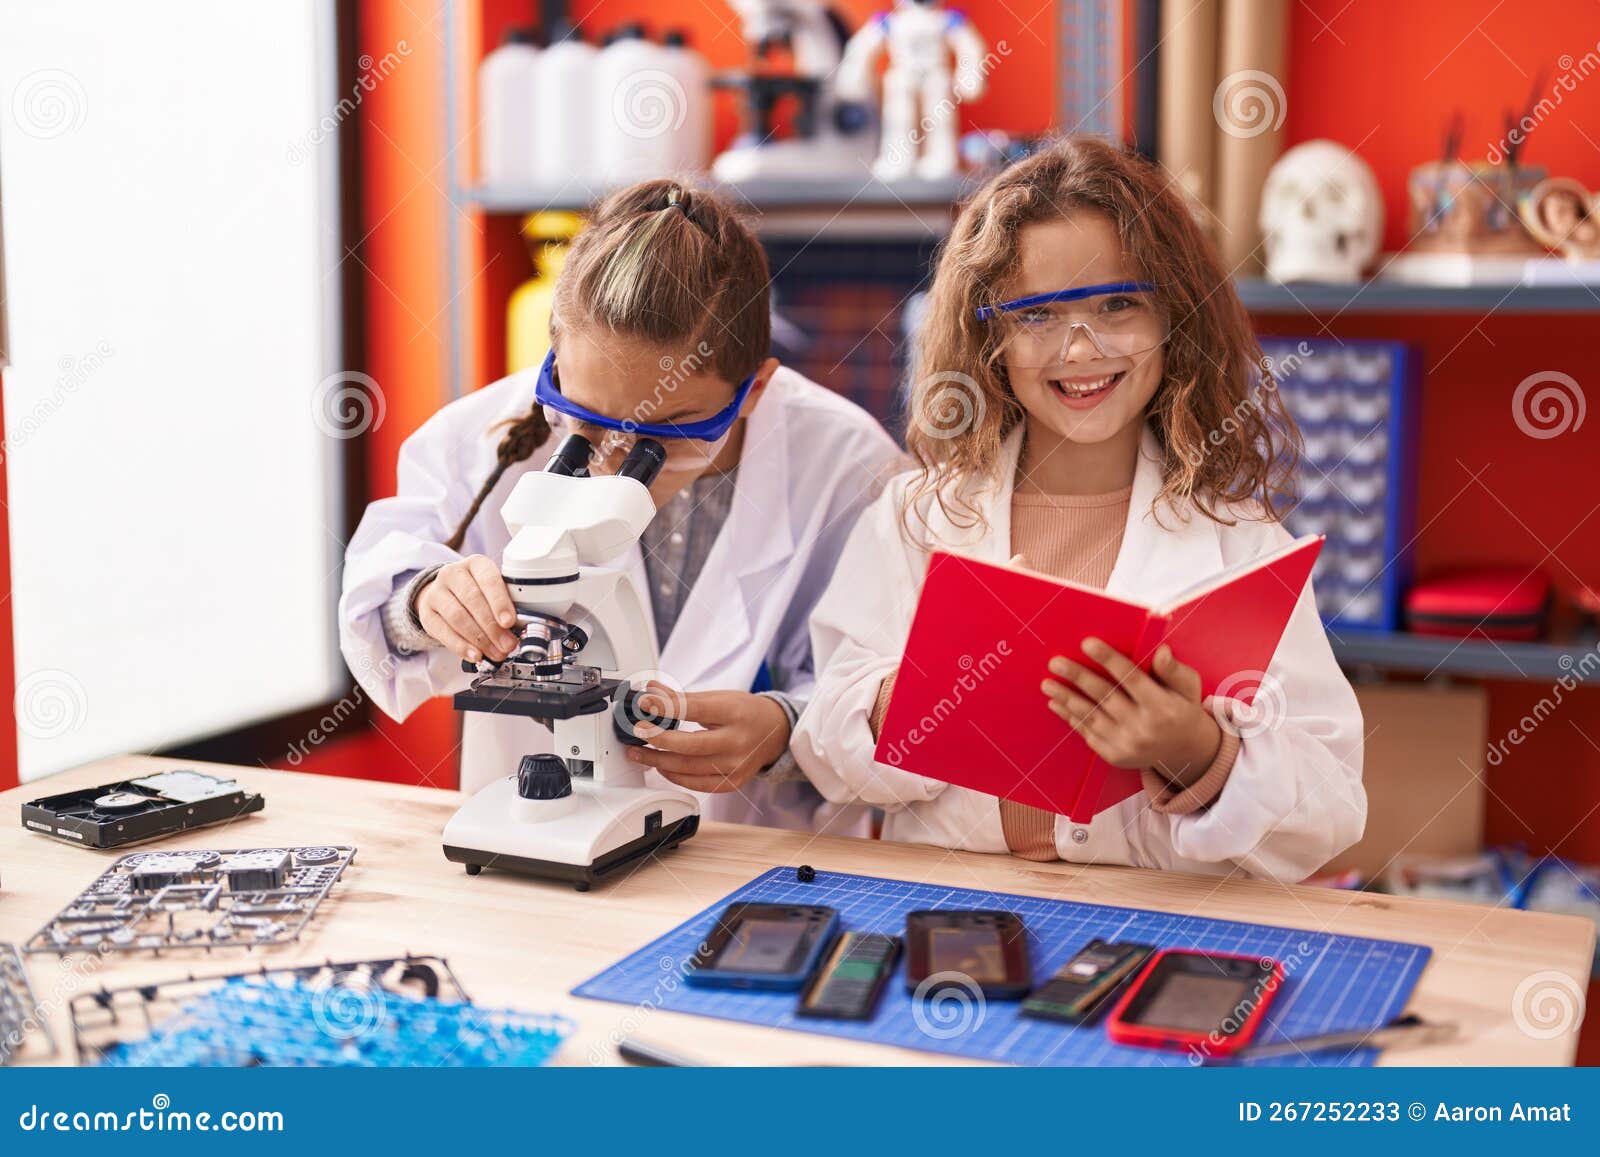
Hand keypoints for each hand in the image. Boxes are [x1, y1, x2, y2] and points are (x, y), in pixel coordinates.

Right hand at [416, 555, 519, 663]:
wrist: (445, 593)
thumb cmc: (477, 591)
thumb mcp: (493, 590)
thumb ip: (506, 605)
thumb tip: (518, 630)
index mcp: (476, 564)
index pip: (489, 580)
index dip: (500, 602)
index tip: (509, 622)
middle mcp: (453, 573)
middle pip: (473, 601)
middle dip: (492, 627)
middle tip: (506, 645)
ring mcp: (436, 592)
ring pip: (458, 617)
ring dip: (479, 639)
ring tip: (495, 653)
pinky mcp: (426, 612)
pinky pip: (442, 631)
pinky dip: (460, 646)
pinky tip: (474, 655)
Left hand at [626, 690, 790, 793]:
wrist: (775, 733)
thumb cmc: (745, 712)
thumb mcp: (718, 697)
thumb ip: (683, 698)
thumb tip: (651, 691)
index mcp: (734, 712)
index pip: (694, 710)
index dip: (666, 707)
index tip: (644, 703)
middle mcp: (737, 741)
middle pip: (690, 745)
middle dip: (658, 739)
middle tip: (637, 732)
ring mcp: (736, 765)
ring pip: (689, 769)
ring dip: (658, 761)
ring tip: (640, 752)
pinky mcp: (732, 782)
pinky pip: (698, 784)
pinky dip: (675, 777)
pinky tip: (662, 767)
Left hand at [1041, 639, 1221, 784]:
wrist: (1184, 752)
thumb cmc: (1182, 709)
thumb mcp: (1188, 688)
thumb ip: (1174, 671)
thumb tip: (1161, 652)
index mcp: (1162, 706)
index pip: (1131, 678)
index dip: (1108, 660)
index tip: (1086, 643)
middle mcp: (1143, 727)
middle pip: (1105, 696)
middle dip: (1078, 677)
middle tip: (1055, 662)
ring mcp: (1127, 745)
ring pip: (1091, 716)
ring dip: (1066, 698)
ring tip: (1047, 683)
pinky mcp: (1115, 756)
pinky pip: (1088, 733)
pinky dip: (1071, 717)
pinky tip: (1056, 703)